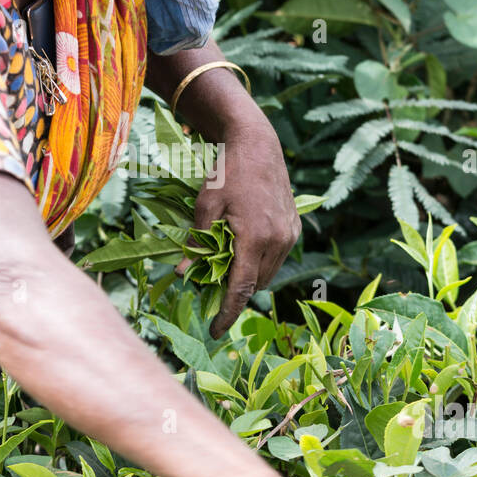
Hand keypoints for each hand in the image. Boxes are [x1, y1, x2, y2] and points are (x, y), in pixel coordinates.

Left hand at [179, 114, 300, 337]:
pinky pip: (276, 257)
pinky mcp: (294, 228)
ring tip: (226, 261)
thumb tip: (182, 274)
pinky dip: (260, 260)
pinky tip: (244, 245)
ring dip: (249, 275)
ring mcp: (290, 235)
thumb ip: (196, 244)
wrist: (257, 145)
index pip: (241, 289)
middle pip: (255, 284)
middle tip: (211, 284)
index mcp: (255, 238)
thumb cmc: (227, 172)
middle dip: (234, 290)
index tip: (215, 331)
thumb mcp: (205, 207)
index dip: (227, 313)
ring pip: (268, 273)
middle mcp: (278, 241)